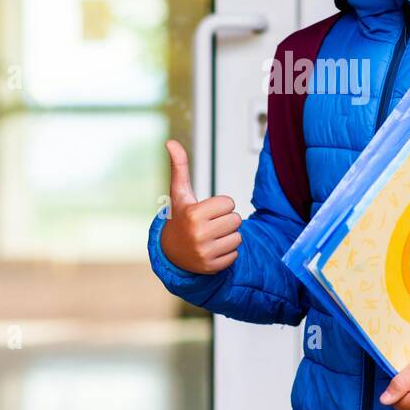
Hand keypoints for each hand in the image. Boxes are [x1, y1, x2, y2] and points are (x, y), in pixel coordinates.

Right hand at [159, 140, 241, 274]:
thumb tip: (170, 141)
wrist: (170, 252)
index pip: (229, 203)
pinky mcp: (212, 267)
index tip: (206, 211)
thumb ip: (180, 166)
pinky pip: (235, 254)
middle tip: (209, 225)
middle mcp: (199, 234)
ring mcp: (205, 253)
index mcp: (194, 214)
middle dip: (226, 220)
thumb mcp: (180, 193)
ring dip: (228, 236)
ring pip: (238, 237)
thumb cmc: (180, 217)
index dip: (220, 205)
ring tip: (211, 237)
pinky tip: (211, 250)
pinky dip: (227, 253)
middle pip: (236, 220)